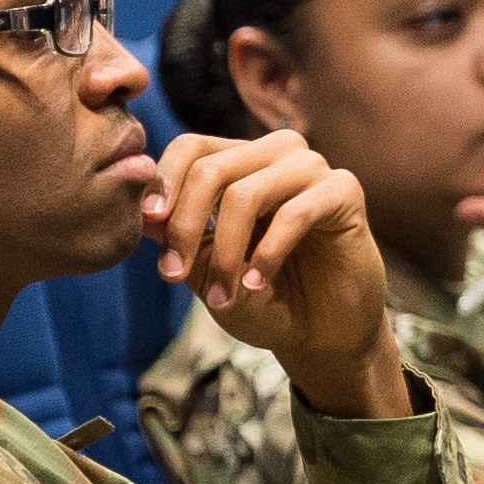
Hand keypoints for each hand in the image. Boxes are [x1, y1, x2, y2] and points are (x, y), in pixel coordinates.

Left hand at [143, 130, 406, 414]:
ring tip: (222, 297)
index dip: (163, 182)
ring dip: (225, 252)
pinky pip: (295, 213)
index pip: (191, 148)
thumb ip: (178, 238)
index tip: (148, 225)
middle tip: (173, 275)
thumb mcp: (206, 271)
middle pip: (211, 168)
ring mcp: (310, 168)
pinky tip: (259, 283)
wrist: (321, 335)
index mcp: (239, 162)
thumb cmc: (262, 299)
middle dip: (184, 226)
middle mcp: (275, 154)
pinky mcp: (344, 191)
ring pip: (246, 193)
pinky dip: (268, 253)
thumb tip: (139, 212)